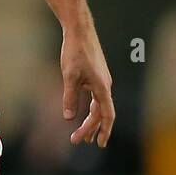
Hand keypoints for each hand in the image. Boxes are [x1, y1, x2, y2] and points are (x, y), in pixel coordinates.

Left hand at [60, 21, 114, 147]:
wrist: (79, 30)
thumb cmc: (74, 51)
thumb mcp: (69, 76)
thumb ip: (70, 98)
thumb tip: (69, 118)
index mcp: (102, 87)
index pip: (106, 114)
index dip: (104, 130)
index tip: (99, 144)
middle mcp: (105, 85)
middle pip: (100, 113)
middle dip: (90, 129)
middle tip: (76, 141)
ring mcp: (101, 80)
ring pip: (98, 106)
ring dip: (91, 121)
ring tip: (83, 135)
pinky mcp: (96, 76)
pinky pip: (95, 98)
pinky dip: (90, 109)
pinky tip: (83, 114)